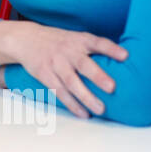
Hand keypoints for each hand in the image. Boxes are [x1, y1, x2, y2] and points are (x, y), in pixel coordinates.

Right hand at [9, 22, 127, 118]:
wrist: (25, 39)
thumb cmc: (58, 41)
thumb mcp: (75, 37)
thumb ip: (93, 48)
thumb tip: (123, 62)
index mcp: (79, 40)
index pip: (98, 43)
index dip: (111, 49)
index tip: (125, 56)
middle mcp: (68, 51)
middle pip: (84, 65)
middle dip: (98, 76)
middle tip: (112, 88)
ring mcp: (56, 64)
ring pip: (72, 83)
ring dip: (86, 97)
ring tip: (101, 109)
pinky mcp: (45, 75)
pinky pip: (60, 92)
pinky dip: (72, 104)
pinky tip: (84, 114)